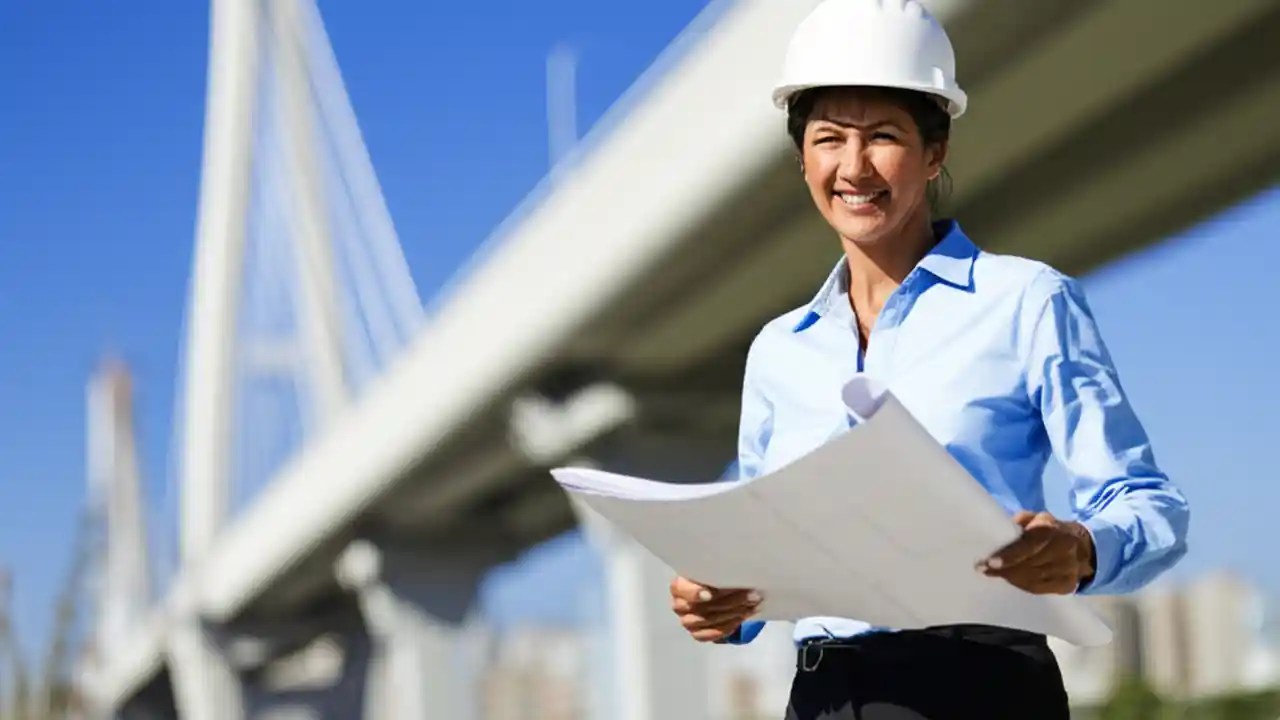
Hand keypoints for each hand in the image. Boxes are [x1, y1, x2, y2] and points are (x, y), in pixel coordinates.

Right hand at [669, 576, 760, 641]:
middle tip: (751, 596)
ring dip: (732, 614)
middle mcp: (679, 605)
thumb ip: (718, 571)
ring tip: (751, 606)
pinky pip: (711, 634)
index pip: (681, 590)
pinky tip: (742, 617)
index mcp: (679, 586)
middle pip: (701, 607)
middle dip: (729, 602)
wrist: (719, 595)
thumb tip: (737, 570)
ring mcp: (687, 621)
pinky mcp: (697, 633)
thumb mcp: (714, 570)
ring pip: (708, 621)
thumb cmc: (715, 578)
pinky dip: (728, 627)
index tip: (710, 594)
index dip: (694, 593)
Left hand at [978, 511, 1095, 594]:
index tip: (990, 563)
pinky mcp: (1068, 585)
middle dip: (1004, 569)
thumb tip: (1000, 530)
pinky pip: (1039, 589)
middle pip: (1030, 564)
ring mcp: (1068, 569)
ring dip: (1011, 578)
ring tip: (993, 574)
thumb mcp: (1036, 518)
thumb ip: (1019, 522)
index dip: (1010, 555)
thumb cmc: (1049, 529)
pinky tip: (1010, 580)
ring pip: (1033, 579)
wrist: (1083, 546)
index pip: (1030, 544)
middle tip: (983, 569)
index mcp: (1052, 529)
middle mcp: (1064, 549)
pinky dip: (1022, 585)